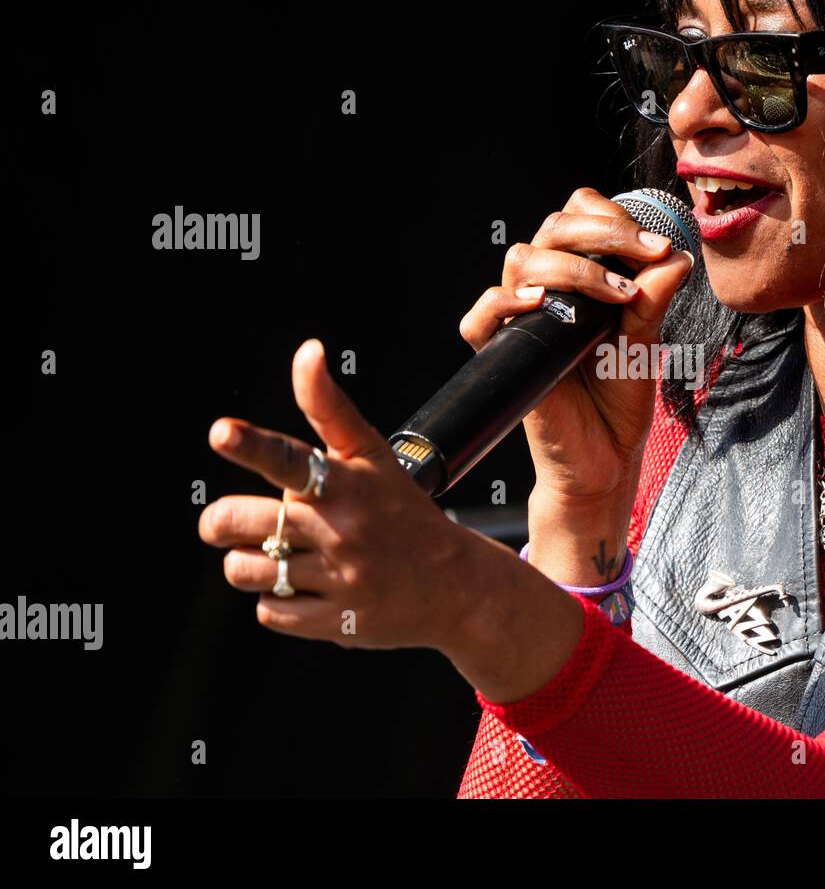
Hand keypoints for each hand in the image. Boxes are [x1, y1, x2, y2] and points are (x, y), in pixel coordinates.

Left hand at [198, 339, 493, 649]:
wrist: (457, 586)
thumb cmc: (401, 512)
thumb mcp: (373, 457)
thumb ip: (329, 408)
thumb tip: (308, 349)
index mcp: (346, 482)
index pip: (290, 458)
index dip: (252, 444)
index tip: (222, 432)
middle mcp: (341, 528)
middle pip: (233, 521)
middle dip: (221, 523)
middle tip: (233, 523)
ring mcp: (340, 577)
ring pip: (244, 570)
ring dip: (251, 564)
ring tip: (286, 558)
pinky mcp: (337, 622)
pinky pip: (269, 612)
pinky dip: (279, 602)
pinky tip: (312, 589)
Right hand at [458, 187, 694, 503]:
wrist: (605, 459)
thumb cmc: (620, 400)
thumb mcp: (646, 344)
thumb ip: (654, 299)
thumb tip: (677, 255)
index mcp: (581, 277)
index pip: (580, 217)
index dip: (615, 218)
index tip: (657, 246)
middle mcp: (548, 291)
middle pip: (553, 227)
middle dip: (604, 232)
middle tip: (648, 253)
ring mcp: (523, 320)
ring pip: (522, 260)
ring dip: (573, 267)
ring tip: (618, 297)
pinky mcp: (503, 354)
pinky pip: (481, 317)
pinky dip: (504, 302)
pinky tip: (542, 305)